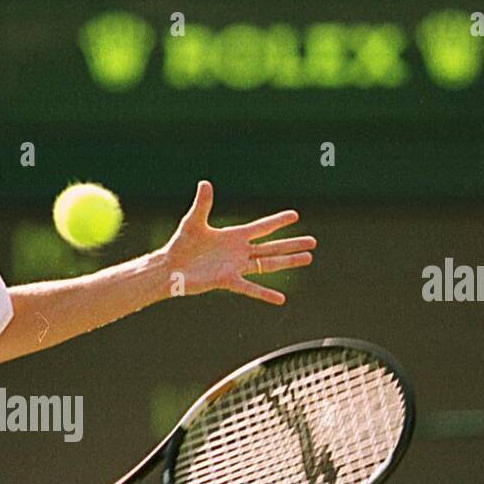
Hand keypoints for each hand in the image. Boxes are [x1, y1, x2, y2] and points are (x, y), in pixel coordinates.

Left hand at [160, 180, 315, 304]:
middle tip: (313, 242)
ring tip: (308, 258)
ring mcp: (235, 266)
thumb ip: (203, 204)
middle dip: (292, 244)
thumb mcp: (193, 222)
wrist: (170, 268)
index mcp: (233, 236)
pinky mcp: (227, 280)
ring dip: (288, 261)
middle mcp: (239, 251)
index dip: (277, 221)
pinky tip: (281, 299)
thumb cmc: (180, 244)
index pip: (261, 227)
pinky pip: (250, 288)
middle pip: (272, 246)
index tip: (295, 215)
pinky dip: (265, 294)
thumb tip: (205, 183)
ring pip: (268, 264)